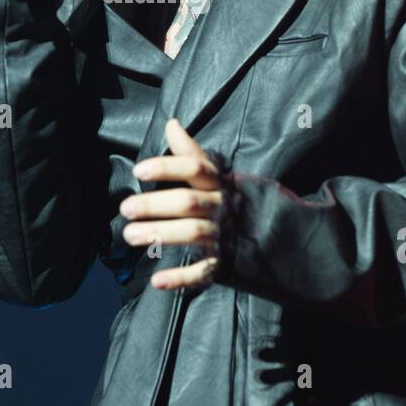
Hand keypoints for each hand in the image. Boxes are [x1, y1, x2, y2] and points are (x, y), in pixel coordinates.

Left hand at [122, 118, 222, 290]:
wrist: (280, 238)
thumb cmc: (236, 201)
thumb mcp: (219, 174)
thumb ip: (192, 153)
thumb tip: (171, 123)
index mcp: (220, 184)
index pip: (195, 169)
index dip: (167, 167)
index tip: (138, 171)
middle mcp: (223, 207)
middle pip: (188, 202)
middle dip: (155, 205)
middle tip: (125, 208)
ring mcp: (225, 236)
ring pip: (193, 233)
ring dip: (160, 234)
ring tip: (130, 235)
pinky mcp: (227, 263)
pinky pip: (204, 272)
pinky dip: (182, 278)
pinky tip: (157, 281)